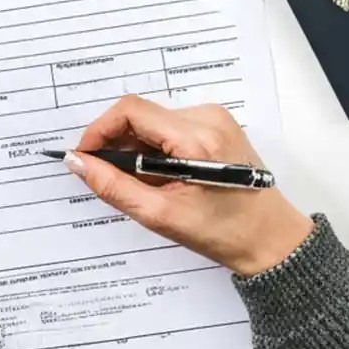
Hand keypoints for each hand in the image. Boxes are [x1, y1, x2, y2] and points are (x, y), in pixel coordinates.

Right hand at [67, 96, 314, 275]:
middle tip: (109, 176)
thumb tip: (78, 163)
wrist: (270, 238)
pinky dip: (156, 147)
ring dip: (136, 147)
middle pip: (142, 114)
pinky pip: (172, 126)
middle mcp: (208, 118)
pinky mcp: (217, 124)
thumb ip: (114, 186)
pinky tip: (161, 175)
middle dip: (117, 143)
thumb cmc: (222, 232)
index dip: (100, 130)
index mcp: (197, 139)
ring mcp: (215, 118)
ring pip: (154, 120)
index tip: (85, 156)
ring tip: (143, 182)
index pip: (132, 111)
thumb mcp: (161, 215)